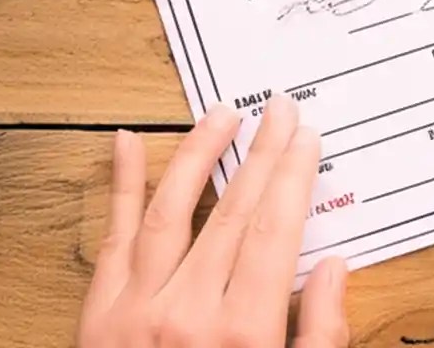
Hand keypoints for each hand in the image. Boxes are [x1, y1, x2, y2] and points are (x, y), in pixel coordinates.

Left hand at [78, 95, 349, 346]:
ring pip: (172, 210)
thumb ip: (320, 336)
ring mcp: (135, 311)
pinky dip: (121, 187)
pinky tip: (127, 144)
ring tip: (218, 115)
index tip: (304, 137)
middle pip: (233, 211)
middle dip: (260, 153)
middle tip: (276, 109)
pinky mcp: (97, 316)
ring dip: (197, 154)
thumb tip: (336, 270)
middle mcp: (187, 313)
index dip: (293, 176)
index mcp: (243, 334)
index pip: (277, 231)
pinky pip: (112, 237)